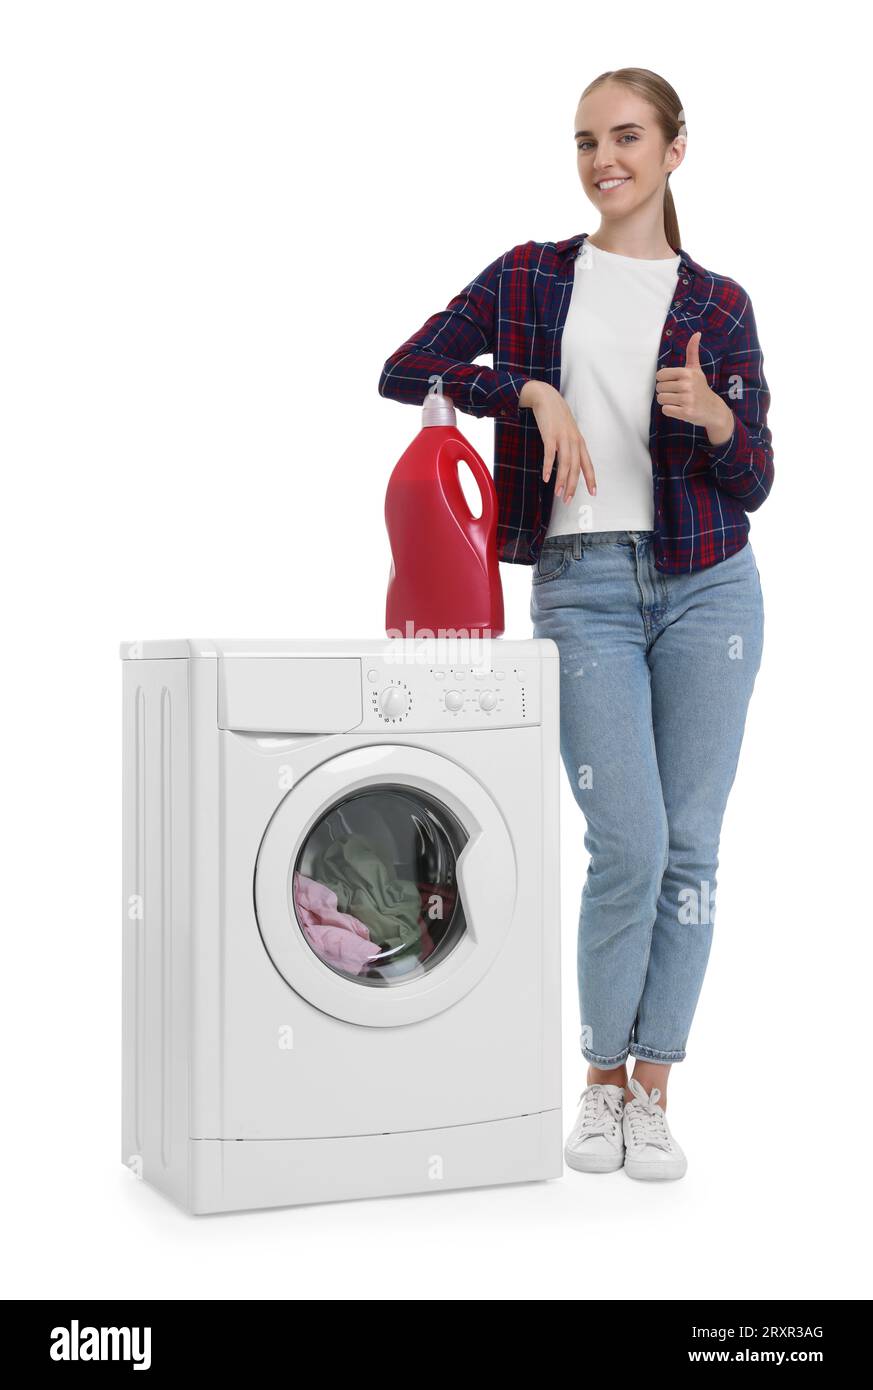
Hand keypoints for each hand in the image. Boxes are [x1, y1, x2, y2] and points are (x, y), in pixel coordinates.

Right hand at [520, 381, 596, 500]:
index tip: (593, 493)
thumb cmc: (557, 417)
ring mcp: (562, 438)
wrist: (547, 398)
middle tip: (568, 500)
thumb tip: (570, 463)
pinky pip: (550, 454)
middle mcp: (574, 441)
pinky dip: (548, 467)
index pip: (587, 464)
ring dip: (561, 481)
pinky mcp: (550, 435)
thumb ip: (570, 447)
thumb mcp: (568, 432)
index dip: (591, 479)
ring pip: (565, 464)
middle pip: (576, 468)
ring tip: (558, 493)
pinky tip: (546, 477)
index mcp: (579, 442)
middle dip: (573, 486)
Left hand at [655, 332, 733, 441]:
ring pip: (661, 399)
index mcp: (687, 373)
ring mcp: (687, 399)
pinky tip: (680, 408)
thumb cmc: (700, 388)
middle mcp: (687, 385)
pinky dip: (670, 411)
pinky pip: (666, 410)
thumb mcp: (696, 369)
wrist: (713, 409)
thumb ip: (692, 352)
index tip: (674, 383)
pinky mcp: (686, 413)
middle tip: (677, 393)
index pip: (660, 375)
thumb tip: (697, 333)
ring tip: (678, 401)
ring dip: (667, 402)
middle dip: (665, 392)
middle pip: (659, 388)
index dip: (664, 380)